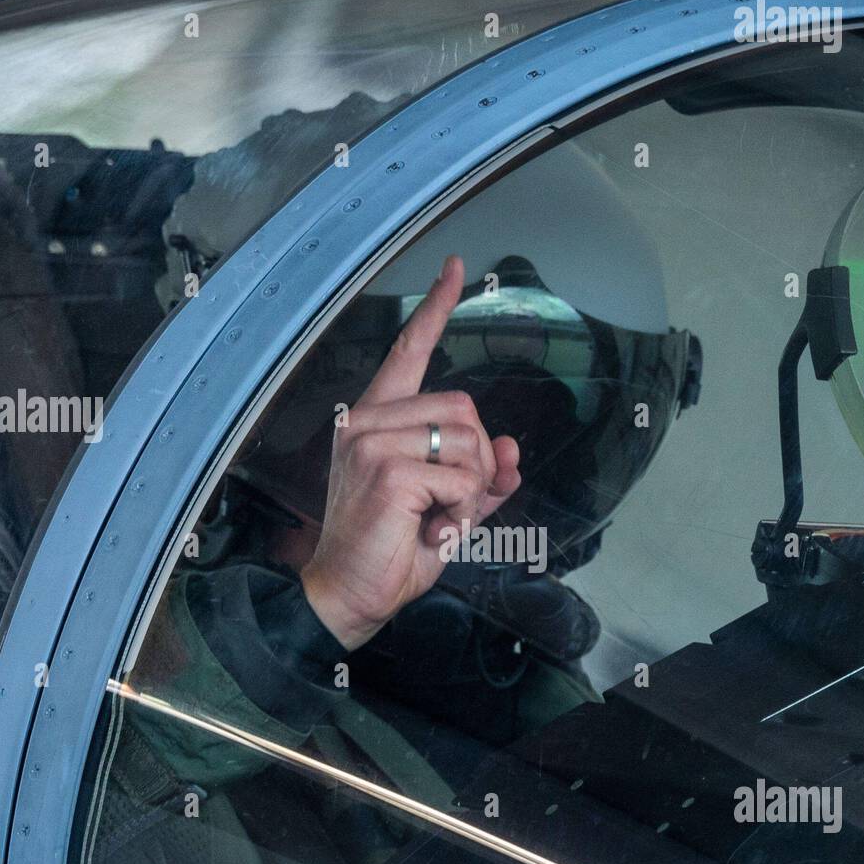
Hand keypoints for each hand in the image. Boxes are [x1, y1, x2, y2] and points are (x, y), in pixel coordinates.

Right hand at [300, 255, 521, 649]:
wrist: (351, 596)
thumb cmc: (391, 553)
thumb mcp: (447, 510)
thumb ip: (480, 478)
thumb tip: (512, 451)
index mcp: (376, 422)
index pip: (409, 353)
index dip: (436, 310)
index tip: (457, 268)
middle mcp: (367, 422)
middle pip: (465, 409)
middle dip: (479, 462)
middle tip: (454, 505)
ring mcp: (372, 442)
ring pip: (468, 443)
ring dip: (472, 492)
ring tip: (439, 522)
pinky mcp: (386, 470)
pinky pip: (462, 478)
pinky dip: (463, 512)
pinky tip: (433, 531)